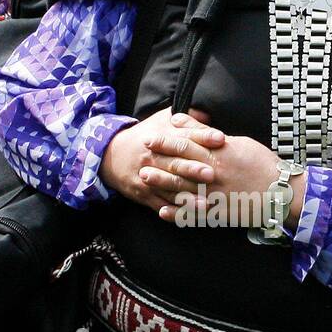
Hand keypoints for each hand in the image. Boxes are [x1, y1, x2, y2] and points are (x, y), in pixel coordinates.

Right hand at [99, 108, 225, 212]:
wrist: (111, 156)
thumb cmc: (144, 137)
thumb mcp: (159, 121)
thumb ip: (184, 119)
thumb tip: (206, 114)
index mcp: (160, 137)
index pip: (183, 136)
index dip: (202, 136)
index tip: (220, 138)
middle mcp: (153, 157)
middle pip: (175, 163)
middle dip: (192, 169)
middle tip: (211, 173)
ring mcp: (148, 178)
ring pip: (169, 188)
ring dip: (188, 196)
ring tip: (206, 202)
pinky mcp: (144, 195)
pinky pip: (161, 205)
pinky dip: (175, 212)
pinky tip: (189, 217)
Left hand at [144, 133, 307, 229]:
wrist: (283, 192)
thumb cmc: (262, 163)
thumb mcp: (238, 142)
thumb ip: (209, 134)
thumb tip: (184, 120)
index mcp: (220, 153)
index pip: (187, 144)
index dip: (166, 141)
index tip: (150, 138)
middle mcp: (215, 173)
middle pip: (180, 165)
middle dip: (159, 161)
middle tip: (139, 158)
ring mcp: (217, 194)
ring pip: (184, 188)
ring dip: (162, 184)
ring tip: (145, 178)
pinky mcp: (220, 212)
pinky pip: (195, 214)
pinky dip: (178, 214)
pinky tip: (163, 212)